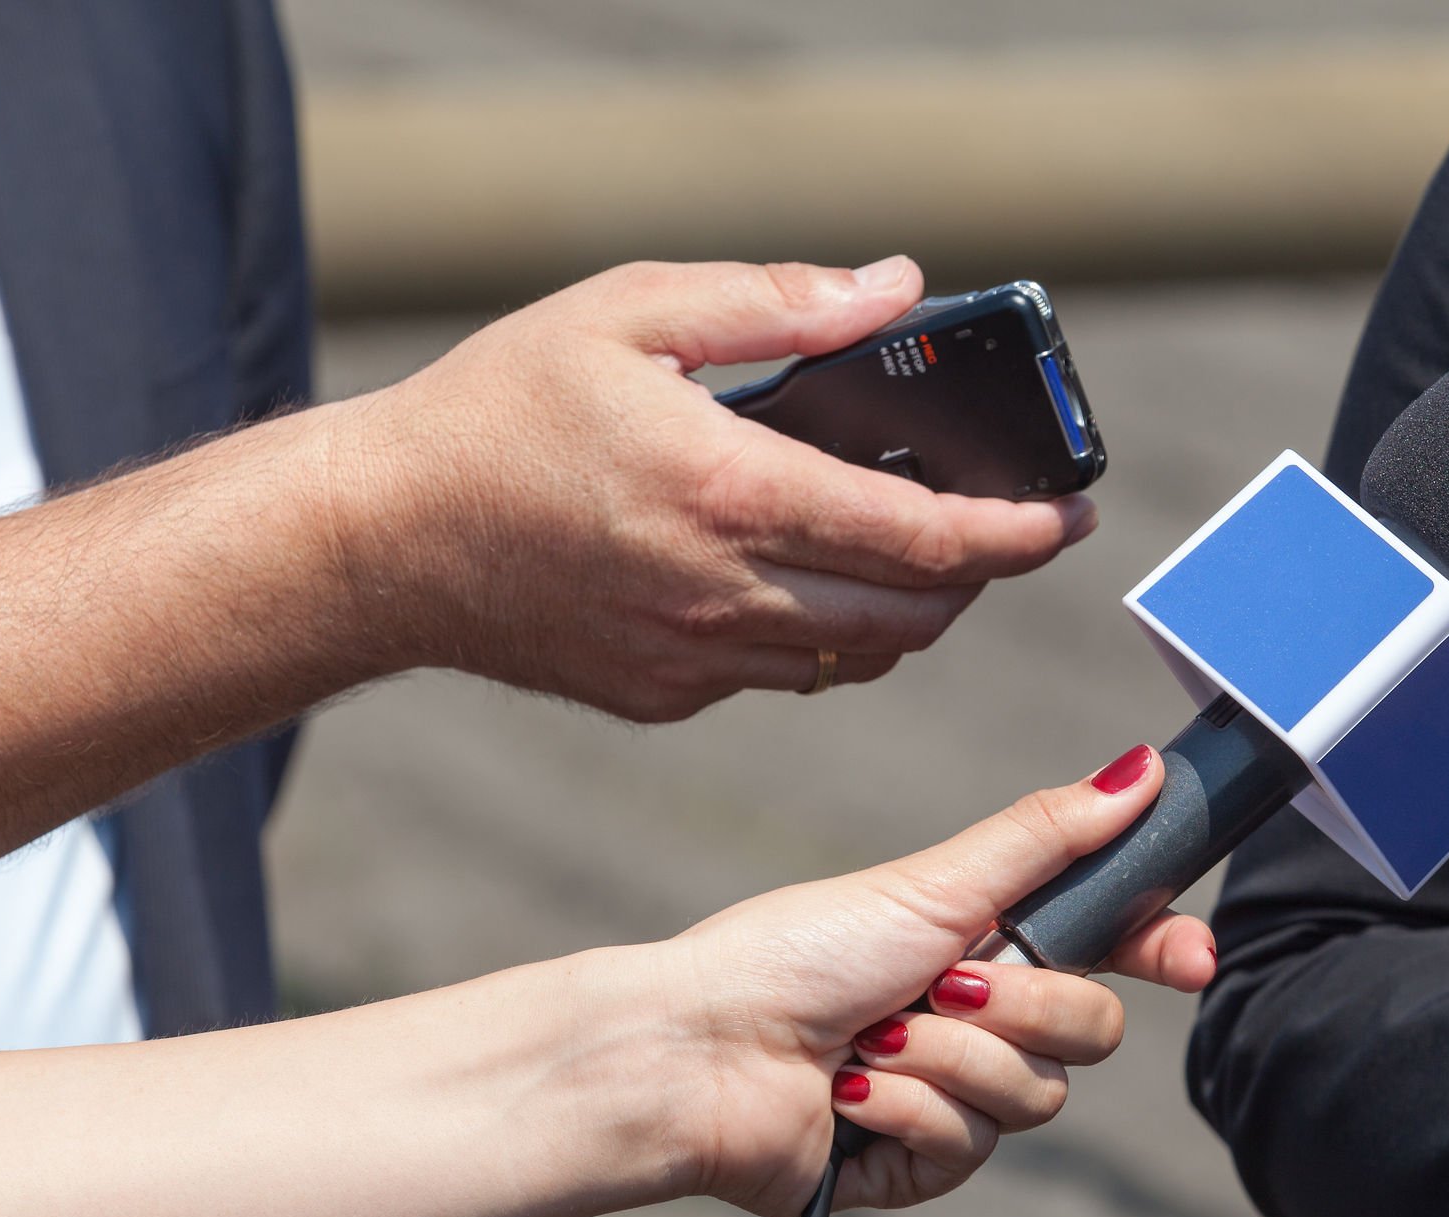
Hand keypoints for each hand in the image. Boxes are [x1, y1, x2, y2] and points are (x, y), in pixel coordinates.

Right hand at [321, 255, 1094, 720]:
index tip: (1066, 518)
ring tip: (919, 555)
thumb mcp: (633, 313)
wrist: (382, 539)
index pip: (927, 538)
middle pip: (916, 616)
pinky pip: (787, 676)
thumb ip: (777, 301)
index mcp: (735, 493)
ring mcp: (699, 660)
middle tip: (999, 530)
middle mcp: (730, 593)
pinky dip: (829, 637)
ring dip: (912, 614)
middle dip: (978, 577)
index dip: (1017, 533)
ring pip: (861, 658)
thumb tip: (893, 287)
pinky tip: (811, 583)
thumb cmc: (498, 411)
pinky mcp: (667, 697)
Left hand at [660, 746, 1214, 1215]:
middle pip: (1092, 1031)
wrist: (703, 1047)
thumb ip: (1049, 835)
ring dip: (949, 1059)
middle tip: (948, 983)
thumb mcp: (935, 883)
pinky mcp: (915, 1166)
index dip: (1164, 951)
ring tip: (874, 1039)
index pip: (1115, 949)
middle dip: (1022, 1006)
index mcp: (991, 943)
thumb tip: (1141, 768)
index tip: (1192, 959)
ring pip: (1037, 1097)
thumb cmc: (797, 952)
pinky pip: (972, 1149)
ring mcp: (952, 1096)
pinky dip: (908, 1110)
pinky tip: (852, 1093)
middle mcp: (981, 1019)